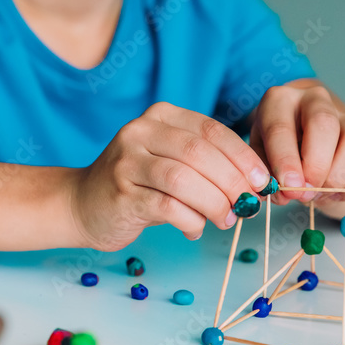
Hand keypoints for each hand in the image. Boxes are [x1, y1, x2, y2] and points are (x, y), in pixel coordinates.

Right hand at [71, 102, 271, 250]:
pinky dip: (190, 221)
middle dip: (232, 183)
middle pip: (200, 154)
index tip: (262, 180)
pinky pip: (167, 207)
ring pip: (184, 180)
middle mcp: (140, 132)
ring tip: (224, 219)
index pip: (211, 131)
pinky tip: (194, 228)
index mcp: (161, 116)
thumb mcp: (171, 161)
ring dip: (214, 204)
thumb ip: (207, 164)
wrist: (81, 204)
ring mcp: (127, 162)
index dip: (242, 156)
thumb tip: (254, 184)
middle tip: (248, 206)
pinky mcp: (121, 194)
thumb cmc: (139, 185)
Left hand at [250, 81, 344, 212]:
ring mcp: (343, 116)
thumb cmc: (275, 152)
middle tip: (306, 192)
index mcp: (279, 101)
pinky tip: (333, 193)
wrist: (301, 148)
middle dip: (316, 165)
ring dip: (336, 178)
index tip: (289, 186)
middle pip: (324, 124)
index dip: (285, 160)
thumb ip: (267, 176)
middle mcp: (314, 100)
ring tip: (317, 195)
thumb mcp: (261, 160)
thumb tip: (284, 192)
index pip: (281, 128)